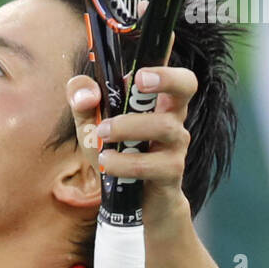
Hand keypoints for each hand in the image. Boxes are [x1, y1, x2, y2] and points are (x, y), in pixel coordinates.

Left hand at [67, 66, 196, 229]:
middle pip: (187, 86)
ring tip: (102, 135)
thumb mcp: (91, 126)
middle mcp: (172, 118)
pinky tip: (106, 163)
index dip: (164, 63)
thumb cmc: (117, 154)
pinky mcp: (170, 174)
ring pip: (166, 126)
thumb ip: (82, 103)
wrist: (133, 204)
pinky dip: (125, 162)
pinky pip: (153, 165)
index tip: (142, 66)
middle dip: (166, 78)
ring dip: (128, 127)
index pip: (170, 73)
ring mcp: (175, 146)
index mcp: (156, 101)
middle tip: (137, 82)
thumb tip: (86, 92)